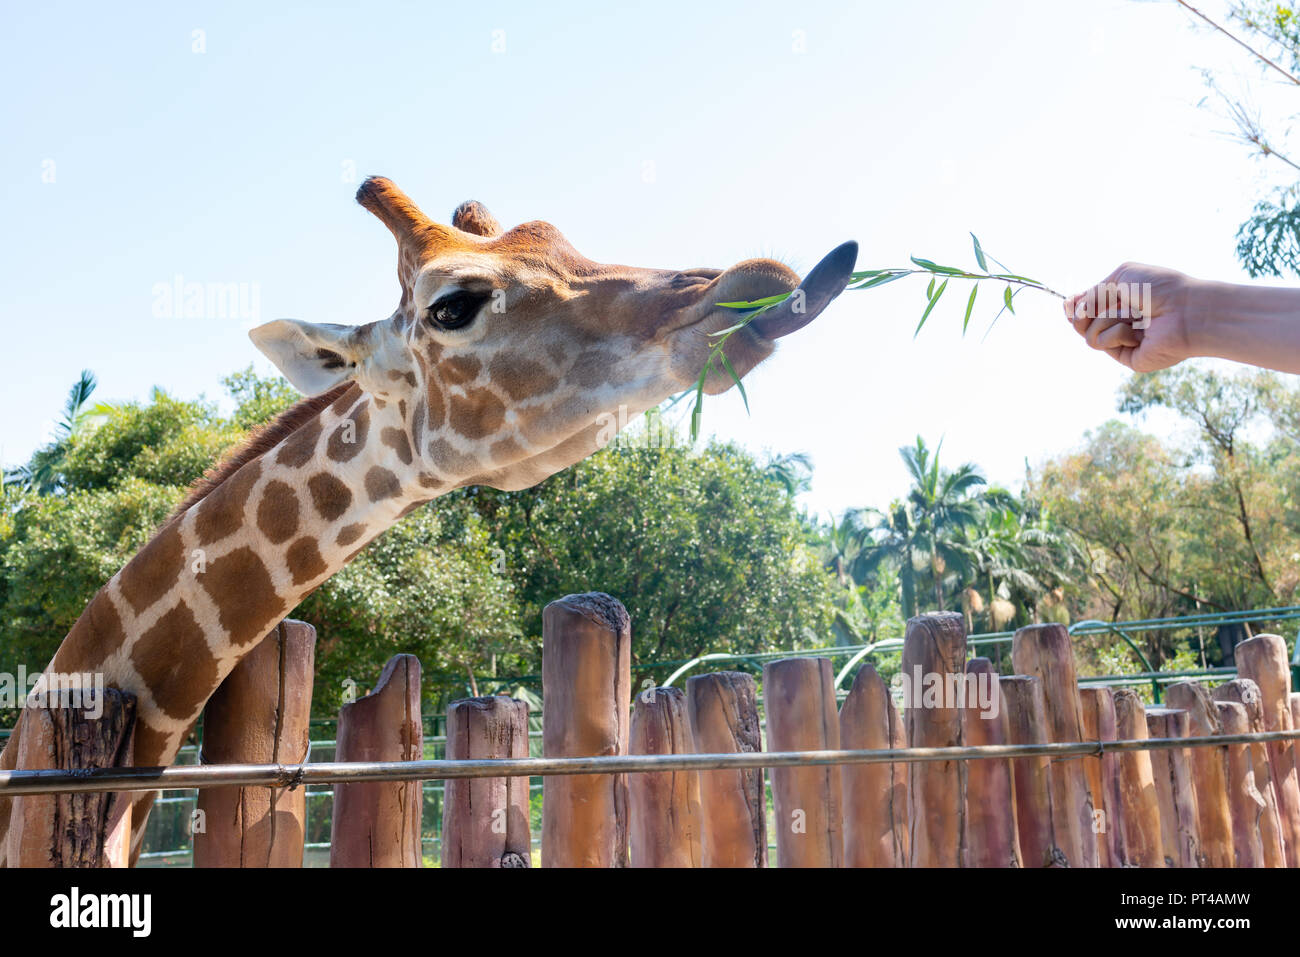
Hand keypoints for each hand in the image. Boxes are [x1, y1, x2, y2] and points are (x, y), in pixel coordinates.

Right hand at [1065, 263, 1196, 372]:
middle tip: (1093, 308)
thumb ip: (1093, 293)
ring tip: (1132, 316)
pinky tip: (1136, 331)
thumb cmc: (1159, 288)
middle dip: (1082, 314)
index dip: (1074, 307)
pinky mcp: (1126, 358)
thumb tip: (1071, 306)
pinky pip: (1101, 345)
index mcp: (1120, 302)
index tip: (1069, 303)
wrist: (1185, 309)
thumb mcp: (1121, 278)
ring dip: (1105, 319)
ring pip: (1088, 334)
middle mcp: (1120, 323)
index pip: (1086, 308)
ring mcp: (1122, 342)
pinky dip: (1115, 333)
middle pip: (1080, 324)